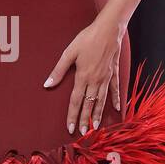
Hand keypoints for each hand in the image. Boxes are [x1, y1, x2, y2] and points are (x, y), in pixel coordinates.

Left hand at [44, 17, 123, 135]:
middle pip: (89, 104)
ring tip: (96, 126)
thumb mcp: (69, 53)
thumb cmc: (87, 39)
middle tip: (84, 133)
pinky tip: (117, 108)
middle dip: (85, 119)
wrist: (109, 29)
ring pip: (101, 100)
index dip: (72, 115)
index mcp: (83, 77)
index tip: (70, 128)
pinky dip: (116, 99)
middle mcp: (95, 81)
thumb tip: (47, 84)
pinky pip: (115, 89)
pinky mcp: (114, 72)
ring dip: (98, 114)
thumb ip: (58, 70)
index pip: (75, 101)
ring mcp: (106, 78)